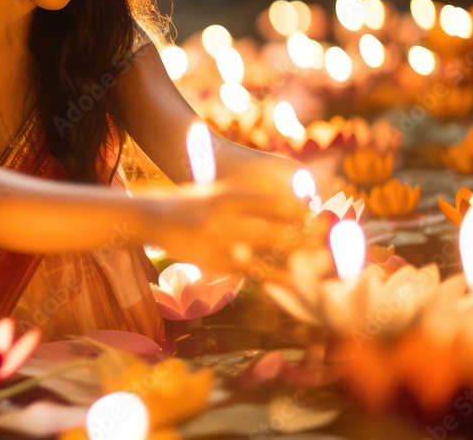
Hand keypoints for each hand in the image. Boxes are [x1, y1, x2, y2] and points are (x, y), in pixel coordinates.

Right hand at [144, 179, 310, 275]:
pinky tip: (289, 282)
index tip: (314, 217)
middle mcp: (222, 218)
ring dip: (289, 261)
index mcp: (226, 196)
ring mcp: (215, 242)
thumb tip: (286, 201)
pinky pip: (246, 271)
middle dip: (299, 238)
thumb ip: (245, 196)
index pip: (270, 203)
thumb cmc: (189, 201)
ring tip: (313, 266)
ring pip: (260, 255)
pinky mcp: (210, 261)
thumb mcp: (216, 190)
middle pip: (270, 231)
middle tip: (321, 242)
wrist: (152, 217)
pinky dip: (270, 277)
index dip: (296, 212)